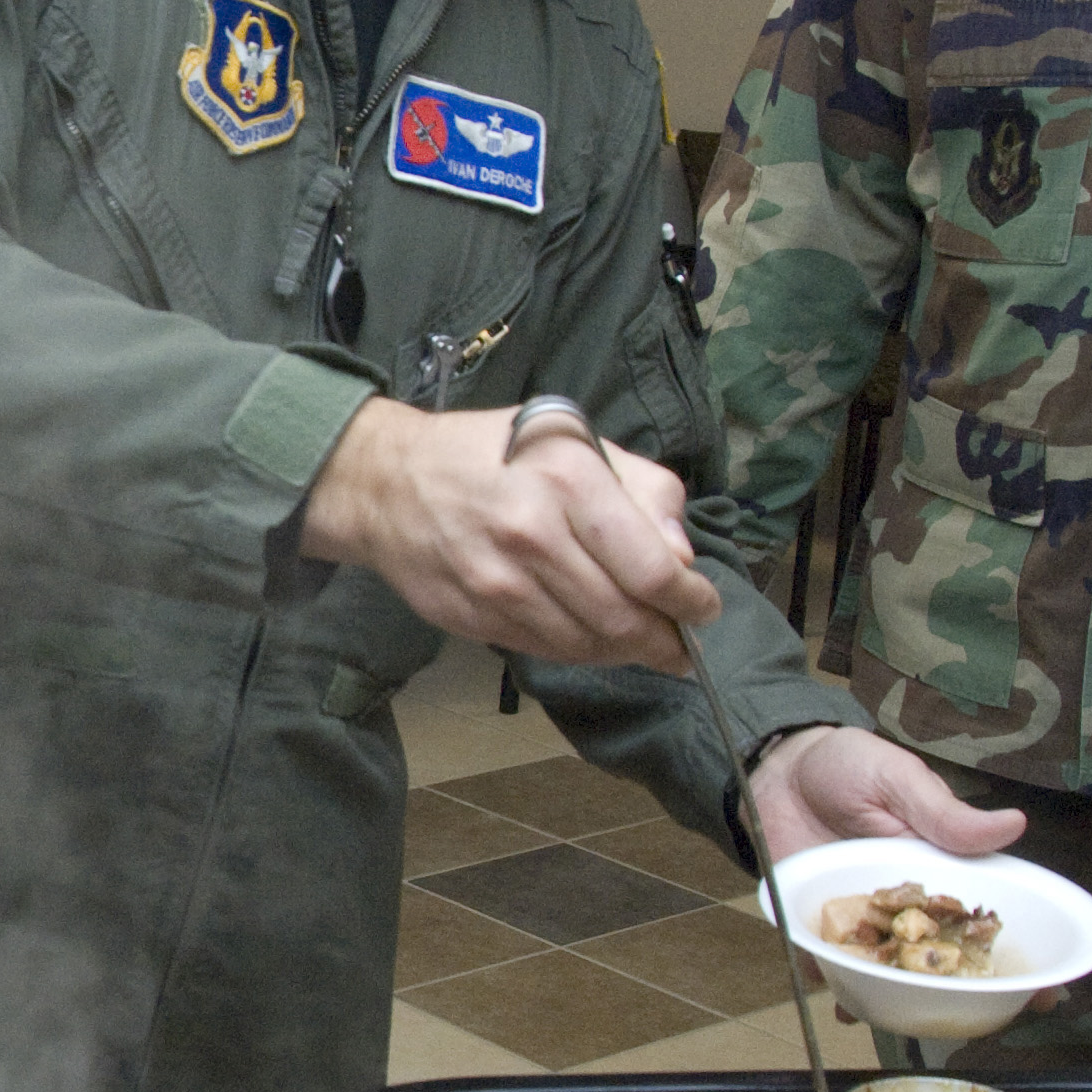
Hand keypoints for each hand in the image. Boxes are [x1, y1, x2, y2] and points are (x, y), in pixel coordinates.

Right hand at [298, 398, 720, 668]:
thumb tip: (682, 557)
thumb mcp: (575, 438)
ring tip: (643, 644)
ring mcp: (497, 584)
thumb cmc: (492, 452)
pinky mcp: (474, 617)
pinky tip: (594, 640)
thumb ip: (642, 488)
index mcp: (567, 481)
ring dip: (626, 652)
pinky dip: (582, 653)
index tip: (704, 608)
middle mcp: (532, 536)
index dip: (690, 601)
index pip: (651, 569)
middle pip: (623, 618)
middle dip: (665, 639)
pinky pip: (547, 651)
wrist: (387, 482)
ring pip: (587, 645)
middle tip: (682, 644)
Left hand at [747, 729, 1031, 1019]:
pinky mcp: (822, 922)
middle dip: (965, 989)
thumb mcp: (900, 780)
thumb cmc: (849, 765)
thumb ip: (945, 813)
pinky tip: (840, 998)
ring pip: (891, 968)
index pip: (989, 914)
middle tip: (982, 1018)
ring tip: (899, 1016)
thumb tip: (1012, 824)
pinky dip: (834, 980)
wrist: (779, 770)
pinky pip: (831, 960)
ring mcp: (867, 916)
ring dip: (897, 997)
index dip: (1018, 952)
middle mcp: (911, 900)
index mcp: (945, 867)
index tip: (1046, 990)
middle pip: (944, 955)